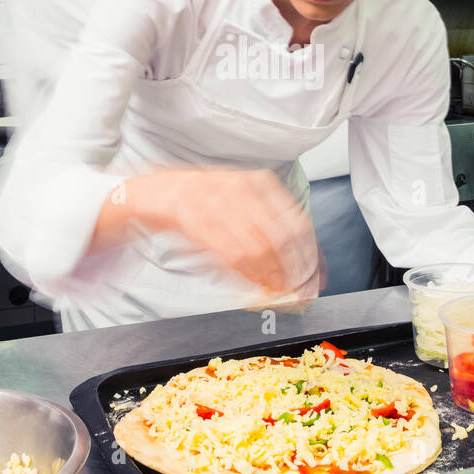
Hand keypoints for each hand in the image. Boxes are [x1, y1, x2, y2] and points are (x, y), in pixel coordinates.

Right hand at [121, 168, 318, 298]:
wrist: (161, 191)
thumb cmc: (207, 199)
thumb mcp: (244, 201)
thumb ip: (274, 227)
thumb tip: (307, 262)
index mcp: (260, 183)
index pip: (297, 222)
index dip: (308, 255)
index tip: (312, 277)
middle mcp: (243, 189)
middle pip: (281, 238)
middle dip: (291, 270)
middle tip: (295, 290)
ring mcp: (218, 202)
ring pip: (257, 248)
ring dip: (269, 276)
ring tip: (275, 291)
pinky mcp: (196, 219)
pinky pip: (230, 253)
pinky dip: (245, 274)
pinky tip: (252, 283)